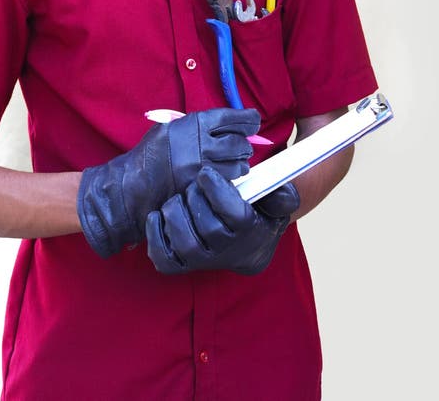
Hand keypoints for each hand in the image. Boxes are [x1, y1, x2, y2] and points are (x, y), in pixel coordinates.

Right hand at [78, 108, 259, 257]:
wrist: (133, 184)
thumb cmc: (153, 153)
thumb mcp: (172, 128)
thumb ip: (200, 126)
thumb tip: (233, 126)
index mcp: (193, 124)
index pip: (231, 118)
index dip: (248, 119)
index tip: (254, 121)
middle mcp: (199, 144)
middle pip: (239, 143)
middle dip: (244, 144)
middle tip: (241, 146)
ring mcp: (201, 168)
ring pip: (238, 166)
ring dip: (239, 164)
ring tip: (233, 164)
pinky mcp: (202, 189)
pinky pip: (227, 184)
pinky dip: (229, 181)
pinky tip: (223, 179)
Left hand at [146, 166, 299, 274]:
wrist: (245, 247)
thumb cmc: (257, 216)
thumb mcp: (276, 203)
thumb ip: (283, 194)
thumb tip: (279, 187)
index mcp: (249, 232)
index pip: (235, 215)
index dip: (217, 191)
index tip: (206, 173)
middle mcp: (224, 251)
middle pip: (208, 227)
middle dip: (195, 198)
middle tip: (192, 184)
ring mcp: (201, 261)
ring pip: (184, 242)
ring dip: (175, 214)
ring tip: (177, 199)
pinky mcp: (179, 266)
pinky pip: (162, 257)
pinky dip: (155, 236)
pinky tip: (158, 216)